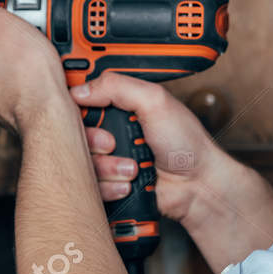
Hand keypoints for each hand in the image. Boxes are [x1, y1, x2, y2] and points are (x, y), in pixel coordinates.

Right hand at [70, 72, 227, 222]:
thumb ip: (118, 87)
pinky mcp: (109, 182)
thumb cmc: (187, 143)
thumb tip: (80, 89)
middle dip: (93, 140)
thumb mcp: (156, 102)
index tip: (80, 112)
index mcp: (120, 105)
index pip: (81, 98)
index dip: (75, 105)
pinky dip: (109, 186)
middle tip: (113, 143)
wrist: (197, 185)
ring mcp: (109, 157)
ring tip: (132, 167)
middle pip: (75, 132)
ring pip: (81, 161)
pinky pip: (91, 186)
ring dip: (106, 167)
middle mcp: (112, 129)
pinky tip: (129, 183)